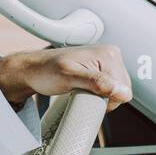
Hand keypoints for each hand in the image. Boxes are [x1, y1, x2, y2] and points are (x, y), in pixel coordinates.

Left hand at [0, 45, 131, 110]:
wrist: (32, 70)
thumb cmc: (45, 72)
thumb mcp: (69, 78)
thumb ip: (96, 82)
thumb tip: (123, 91)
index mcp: (108, 54)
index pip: (123, 89)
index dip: (107, 100)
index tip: (85, 97)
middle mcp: (110, 55)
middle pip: (122, 89)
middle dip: (104, 97)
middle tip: (80, 93)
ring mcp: (106, 60)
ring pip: (116, 89)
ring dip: (101, 95)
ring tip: (81, 90)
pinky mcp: (100, 67)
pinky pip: (109, 86)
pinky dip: (99, 92)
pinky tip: (85, 90)